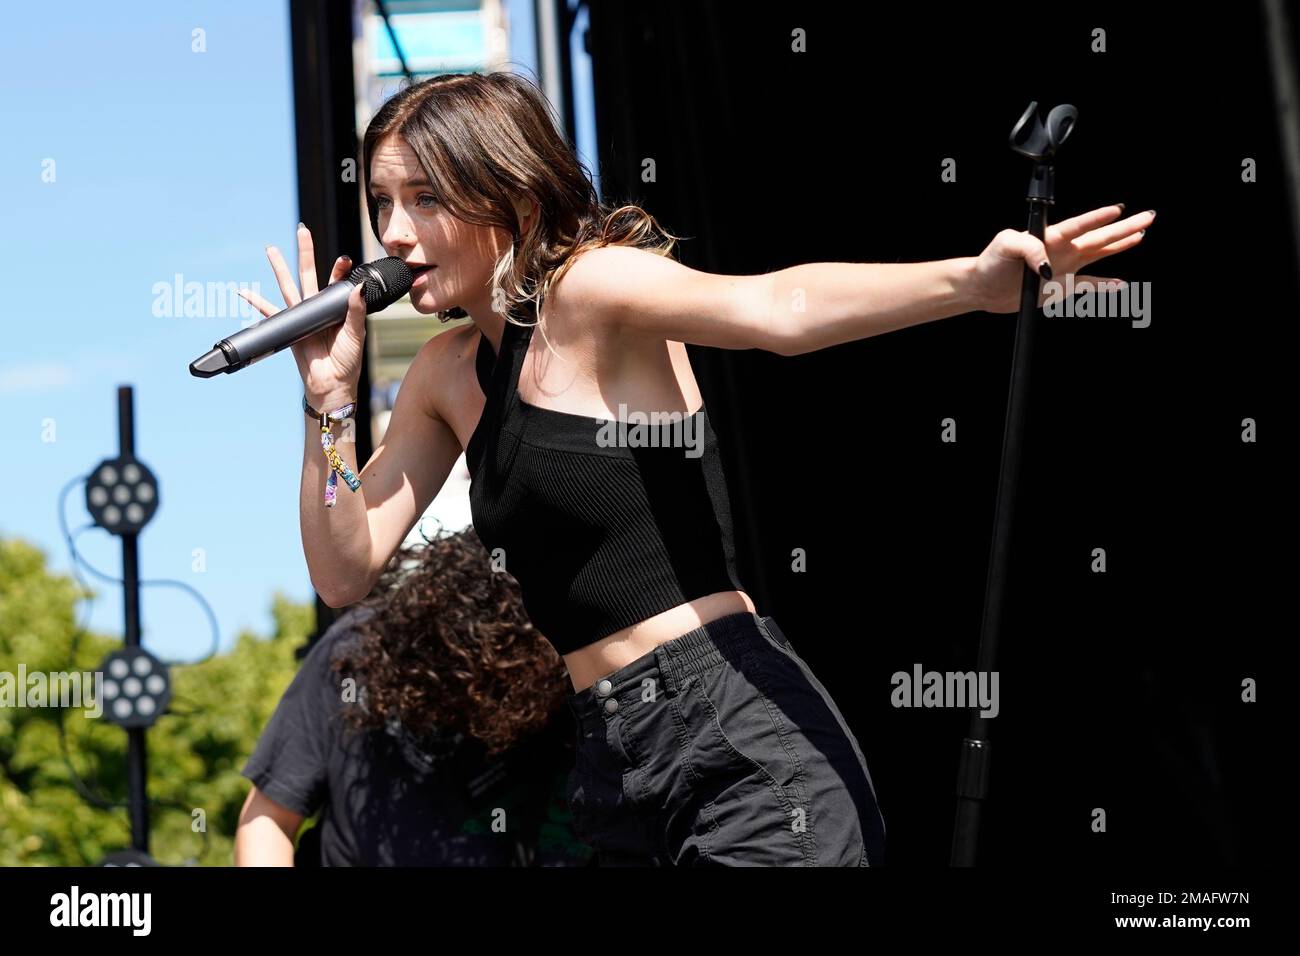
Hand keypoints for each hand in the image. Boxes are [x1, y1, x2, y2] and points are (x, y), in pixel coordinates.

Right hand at [237, 222, 368, 405]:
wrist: (332, 384)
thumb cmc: (348, 362)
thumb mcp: (356, 335)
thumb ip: (356, 311)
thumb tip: (359, 287)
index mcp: (337, 308)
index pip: (336, 282)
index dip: (339, 269)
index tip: (345, 259)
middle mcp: (318, 308)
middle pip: (309, 274)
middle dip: (305, 252)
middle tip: (302, 230)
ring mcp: (302, 317)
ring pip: (288, 286)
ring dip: (279, 268)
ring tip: (271, 249)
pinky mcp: (289, 328)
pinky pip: (269, 314)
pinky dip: (256, 303)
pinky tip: (244, 291)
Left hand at [965, 204, 1153, 313]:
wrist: (983, 287)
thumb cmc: (991, 261)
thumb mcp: (1005, 245)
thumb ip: (1027, 247)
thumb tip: (1048, 266)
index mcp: (1050, 236)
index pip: (1079, 225)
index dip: (1098, 218)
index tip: (1118, 210)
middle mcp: (1062, 249)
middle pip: (1099, 236)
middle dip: (1124, 227)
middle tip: (1148, 216)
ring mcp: (1064, 266)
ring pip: (1099, 253)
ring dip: (1120, 244)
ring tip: (1141, 233)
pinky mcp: (1061, 286)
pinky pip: (1088, 284)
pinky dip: (1104, 285)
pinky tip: (1121, 284)